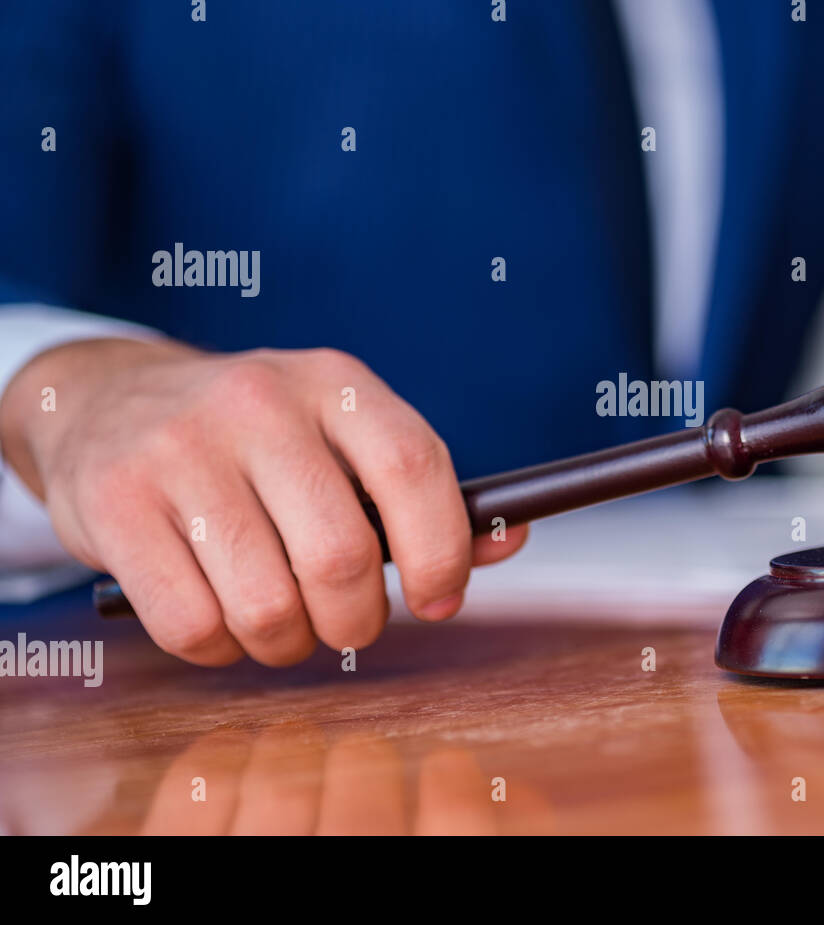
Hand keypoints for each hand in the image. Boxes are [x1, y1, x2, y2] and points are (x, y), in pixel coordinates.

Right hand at [0, 339, 526, 665]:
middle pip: (341, 557)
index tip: (440, 601)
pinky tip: (219, 616)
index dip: (442, 551)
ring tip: (282, 621)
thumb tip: (510, 541)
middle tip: (348, 624)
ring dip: (288, 642)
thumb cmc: (254, 443)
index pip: (413, 466)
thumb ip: (421, 495)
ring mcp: (179, 448)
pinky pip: (193, 626)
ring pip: (267, 606)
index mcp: (333, 383)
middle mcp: (258, 402)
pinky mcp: (115, 500)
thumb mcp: (339, 440)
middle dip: (358, 621)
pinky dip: (219, 648)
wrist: (106, 402)